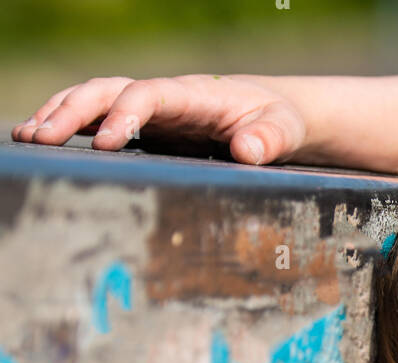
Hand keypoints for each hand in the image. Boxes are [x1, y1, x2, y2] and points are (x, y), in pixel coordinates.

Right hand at [11, 74, 307, 164]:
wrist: (271, 112)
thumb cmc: (277, 120)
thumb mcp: (284, 130)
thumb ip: (269, 139)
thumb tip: (248, 150)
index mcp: (193, 94)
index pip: (149, 96)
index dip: (124, 116)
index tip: (104, 144)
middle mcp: (162, 95)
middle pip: (107, 91)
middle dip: (72, 111)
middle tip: (41, 138)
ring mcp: (148, 108)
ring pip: (94, 99)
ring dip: (59, 114)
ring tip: (27, 137)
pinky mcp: (142, 124)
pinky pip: (97, 116)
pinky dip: (66, 123)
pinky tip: (38, 138)